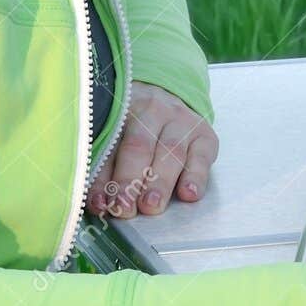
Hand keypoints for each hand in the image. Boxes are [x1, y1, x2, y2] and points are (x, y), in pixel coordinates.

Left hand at [85, 82, 218, 219]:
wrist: (170, 99)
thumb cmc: (135, 125)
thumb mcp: (117, 135)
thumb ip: (106, 168)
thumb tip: (99, 204)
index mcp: (123, 110)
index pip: (111, 145)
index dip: (104, 177)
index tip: (101, 203)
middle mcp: (153, 111)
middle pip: (140, 146)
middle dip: (131, 180)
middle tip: (125, 207)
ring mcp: (182, 122)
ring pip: (171, 151)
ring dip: (160, 182)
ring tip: (151, 205)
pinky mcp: (205, 136)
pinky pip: (202, 156)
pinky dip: (195, 177)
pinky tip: (188, 194)